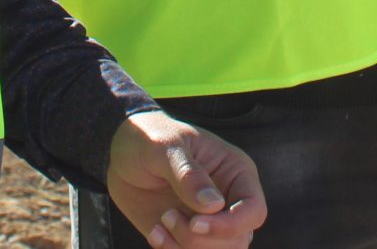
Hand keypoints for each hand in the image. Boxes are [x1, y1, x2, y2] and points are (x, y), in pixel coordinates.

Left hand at [105, 110, 265, 245]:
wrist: (122, 155)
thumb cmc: (149, 138)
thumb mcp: (165, 146)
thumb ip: (188, 174)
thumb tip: (214, 206)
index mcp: (236, 173)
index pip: (254, 211)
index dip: (231, 225)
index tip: (194, 222)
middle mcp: (228, 201)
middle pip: (238, 241)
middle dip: (201, 239)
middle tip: (167, 215)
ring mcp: (209, 222)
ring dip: (186, 248)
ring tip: (160, 223)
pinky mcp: (187, 237)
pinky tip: (154, 233)